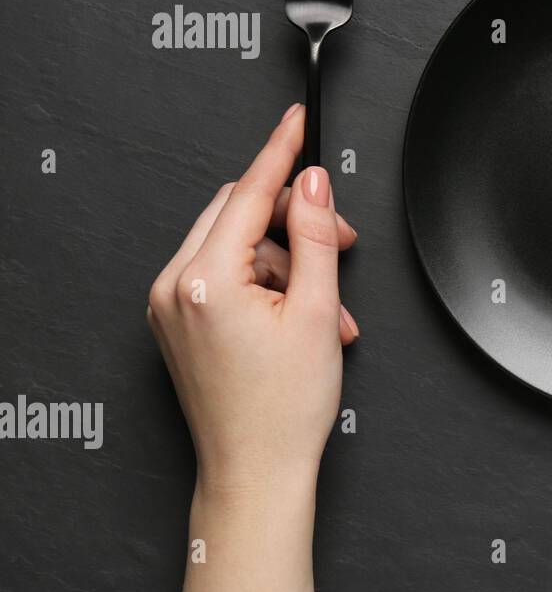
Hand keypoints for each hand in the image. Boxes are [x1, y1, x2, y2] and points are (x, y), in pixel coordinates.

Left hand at [147, 102, 358, 591]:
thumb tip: (312, 184)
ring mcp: (170, 305)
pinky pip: (224, 275)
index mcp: (205, 279)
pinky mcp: (177, 321)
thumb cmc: (284, 409)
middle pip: (240, 213)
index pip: (249, 192)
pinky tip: (300, 316)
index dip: (281, 151)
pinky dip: (266, 284)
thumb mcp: (317, 311)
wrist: (256, 472)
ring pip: (238, 245)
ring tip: (327, 311)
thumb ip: (317, 236)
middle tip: (341, 243)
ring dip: (289, 264)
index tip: (296, 120)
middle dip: (295, 223)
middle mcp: (175, 286)